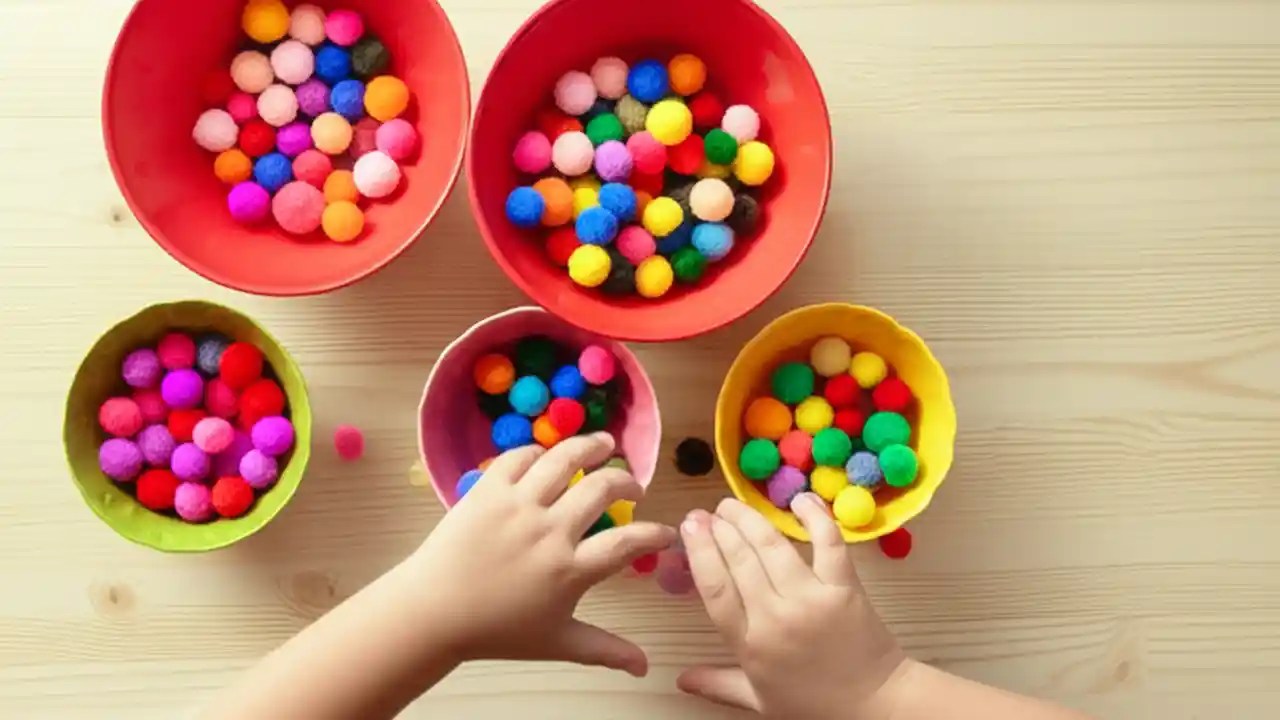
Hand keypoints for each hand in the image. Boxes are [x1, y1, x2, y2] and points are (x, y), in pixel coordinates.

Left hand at [404, 432, 675, 676]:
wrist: (433, 612)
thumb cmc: (496, 631)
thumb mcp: (557, 643)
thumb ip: (604, 649)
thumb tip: (644, 667)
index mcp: (570, 570)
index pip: (629, 544)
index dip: (655, 533)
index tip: (667, 531)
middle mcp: (549, 531)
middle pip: (602, 488)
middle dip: (627, 482)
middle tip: (632, 487)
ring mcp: (517, 506)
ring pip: (564, 459)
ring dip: (591, 447)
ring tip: (605, 445)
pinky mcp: (488, 490)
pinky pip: (520, 457)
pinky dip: (540, 452)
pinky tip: (550, 455)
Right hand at [677, 493, 909, 718]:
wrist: (875, 705)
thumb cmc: (815, 705)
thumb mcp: (760, 701)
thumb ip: (718, 685)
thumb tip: (680, 678)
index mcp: (751, 644)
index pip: (715, 589)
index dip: (700, 552)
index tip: (689, 528)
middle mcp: (776, 616)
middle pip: (740, 560)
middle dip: (719, 529)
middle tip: (705, 512)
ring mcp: (812, 598)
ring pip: (774, 547)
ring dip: (750, 519)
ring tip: (733, 505)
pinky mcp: (844, 586)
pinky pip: (828, 543)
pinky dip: (814, 516)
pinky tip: (799, 498)